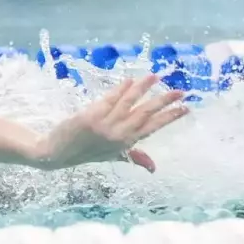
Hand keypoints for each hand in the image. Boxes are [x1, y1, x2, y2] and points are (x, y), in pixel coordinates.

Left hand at [35, 75, 187, 171]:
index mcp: (126, 143)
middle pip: (146, 114)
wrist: (56, 153)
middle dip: (164, 101)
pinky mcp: (91, 116)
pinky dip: (121, 89)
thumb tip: (154, 168)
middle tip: (181, 90)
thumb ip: (134, 157)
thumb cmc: (86, 153)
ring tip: (156, 76)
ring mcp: (105, 125)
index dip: (170, 117)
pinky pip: (110, 99)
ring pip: (129, 102)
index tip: (186, 108)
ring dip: (144, 88)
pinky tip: (130, 80)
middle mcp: (118, 134)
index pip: (153, 128)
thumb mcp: (112, 156)